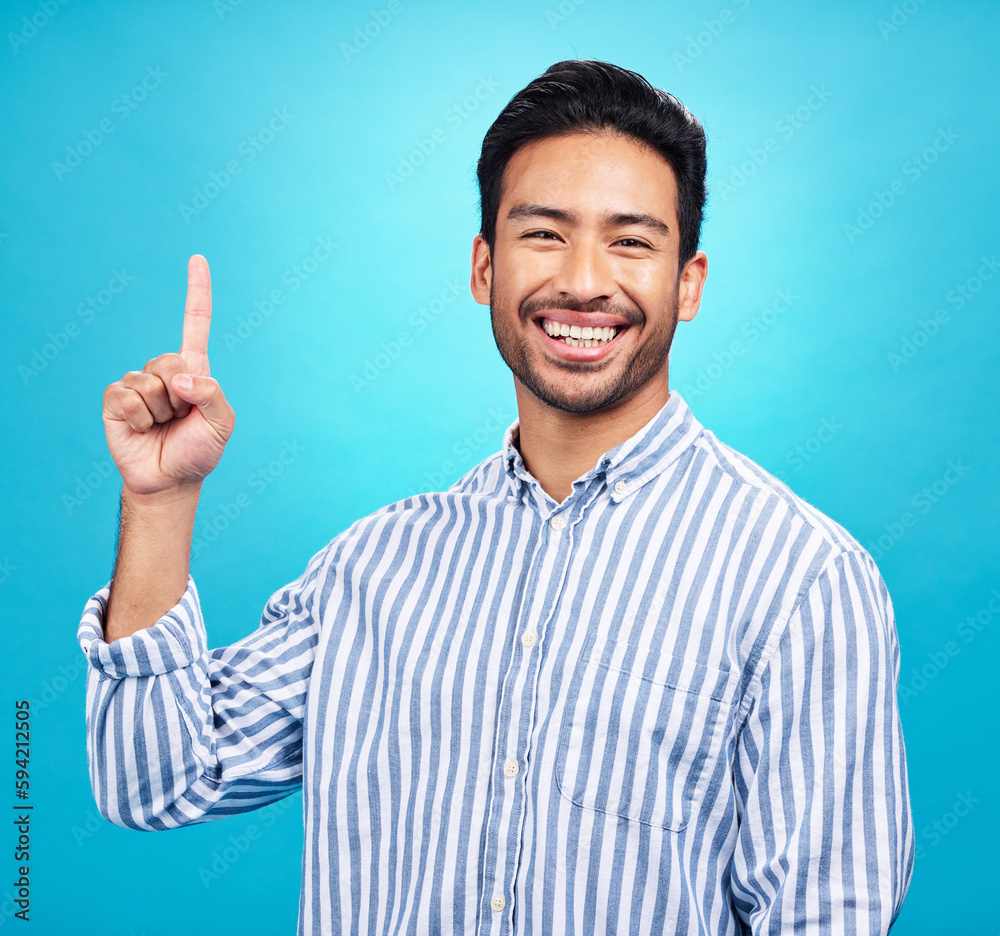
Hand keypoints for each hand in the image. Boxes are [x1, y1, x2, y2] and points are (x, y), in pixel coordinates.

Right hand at [102, 255, 234, 498]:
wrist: (171, 480)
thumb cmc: (200, 450)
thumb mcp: (222, 423)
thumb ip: (212, 394)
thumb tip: (179, 376)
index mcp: (195, 370)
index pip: (195, 324)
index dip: (196, 292)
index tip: (198, 258)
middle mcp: (165, 371)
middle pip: (171, 360)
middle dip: (181, 394)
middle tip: (181, 418)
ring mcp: (138, 383)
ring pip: (150, 382)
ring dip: (161, 411)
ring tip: (163, 426)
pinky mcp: (116, 400)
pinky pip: (127, 396)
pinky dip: (140, 417)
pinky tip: (142, 429)